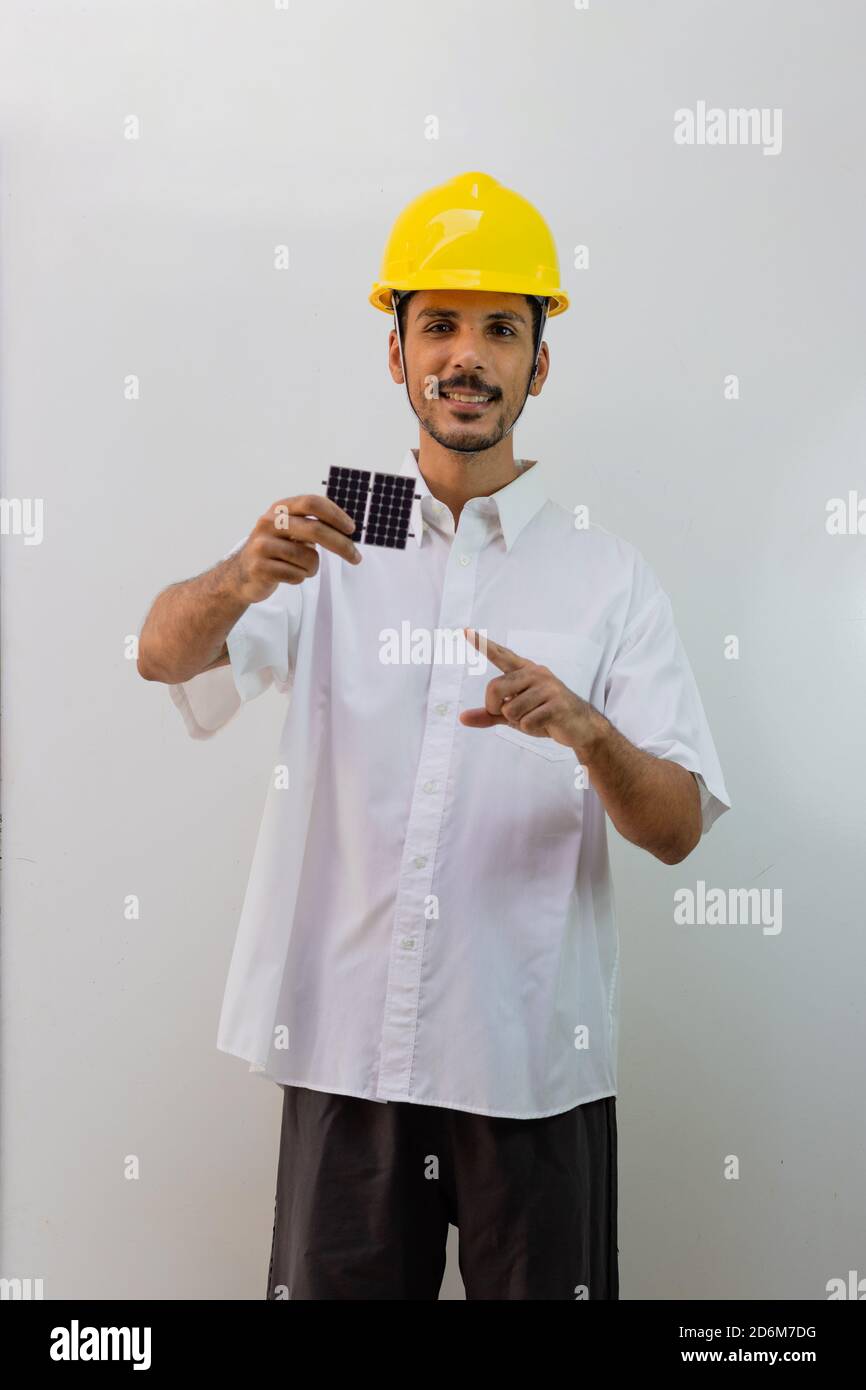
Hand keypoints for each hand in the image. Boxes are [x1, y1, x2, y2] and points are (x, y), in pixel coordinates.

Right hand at [231, 494, 361, 603]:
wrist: (242, 574)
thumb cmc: (276, 550)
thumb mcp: (292, 530)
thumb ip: (315, 525)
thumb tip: (349, 530)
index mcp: (280, 508)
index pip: (312, 502)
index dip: (335, 514)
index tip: (352, 529)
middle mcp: (269, 522)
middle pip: (315, 530)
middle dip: (341, 545)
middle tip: (356, 558)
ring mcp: (262, 544)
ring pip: (308, 558)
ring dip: (312, 568)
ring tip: (301, 568)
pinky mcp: (259, 567)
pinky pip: (296, 575)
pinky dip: (299, 578)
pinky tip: (288, 575)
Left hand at [459, 628, 603, 758]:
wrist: (580, 727)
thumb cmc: (545, 716)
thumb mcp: (514, 715)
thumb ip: (489, 714)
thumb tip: (462, 718)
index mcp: (525, 671)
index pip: (500, 655)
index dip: (482, 644)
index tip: (464, 631)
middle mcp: (535, 673)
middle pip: (494, 688)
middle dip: (495, 708)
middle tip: (511, 715)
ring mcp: (547, 687)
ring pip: (510, 710)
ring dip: (518, 722)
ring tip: (536, 717)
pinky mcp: (556, 704)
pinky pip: (526, 722)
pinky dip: (531, 729)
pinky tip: (545, 723)